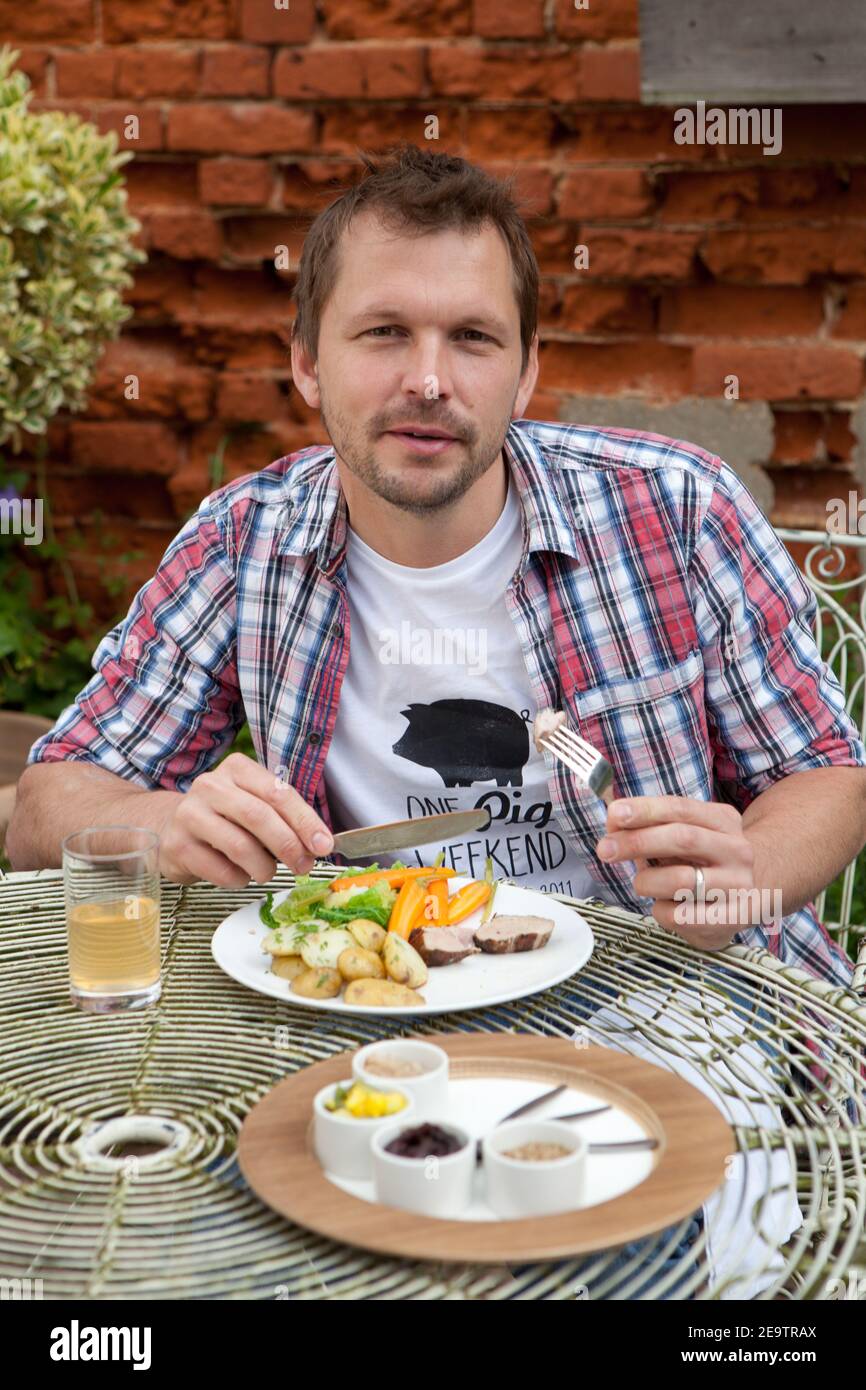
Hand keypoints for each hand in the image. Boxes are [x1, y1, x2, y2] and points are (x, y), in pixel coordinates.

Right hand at [158, 753, 333, 887]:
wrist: (168, 827)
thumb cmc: (224, 817)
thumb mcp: (254, 804)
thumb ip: (285, 818)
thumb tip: (319, 844)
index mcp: (237, 769)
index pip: (278, 792)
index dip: (305, 821)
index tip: (324, 845)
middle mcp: (211, 786)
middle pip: (259, 816)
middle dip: (288, 845)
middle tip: (304, 866)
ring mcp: (190, 814)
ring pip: (239, 845)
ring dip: (264, 867)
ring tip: (268, 873)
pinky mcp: (178, 845)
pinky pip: (220, 870)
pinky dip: (239, 879)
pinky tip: (240, 875)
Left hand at [595, 795, 758, 949]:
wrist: (747, 901)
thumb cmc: (703, 863)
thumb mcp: (686, 835)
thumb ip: (653, 826)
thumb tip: (614, 821)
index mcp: (724, 821)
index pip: (681, 809)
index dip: (645, 810)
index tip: (614, 814)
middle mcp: (737, 850)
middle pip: (683, 839)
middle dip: (637, 842)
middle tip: (605, 849)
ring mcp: (738, 885)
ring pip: (679, 880)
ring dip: (646, 881)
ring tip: (643, 884)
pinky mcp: (732, 919)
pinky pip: (679, 915)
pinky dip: (660, 910)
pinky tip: (666, 905)